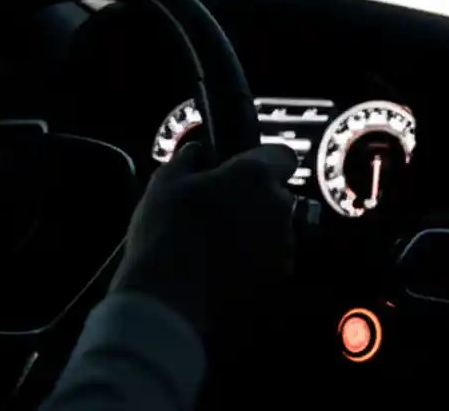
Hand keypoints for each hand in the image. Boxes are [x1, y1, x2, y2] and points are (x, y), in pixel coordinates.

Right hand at [108, 142, 297, 340]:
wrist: (168, 297)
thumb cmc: (164, 229)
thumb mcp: (164, 183)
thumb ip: (186, 160)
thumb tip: (196, 151)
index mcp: (254, 175)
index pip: (283, 157)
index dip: (266, 163)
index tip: (243, 175)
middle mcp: (278, 206)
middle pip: (279, 195)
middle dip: (259, 201)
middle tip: (224, 212)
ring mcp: (282, 244)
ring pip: (278, 230)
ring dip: (260, 233)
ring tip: (223, 246)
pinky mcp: (278, 278)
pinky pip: (272, 261)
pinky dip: (257, 263)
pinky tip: (227, 270)